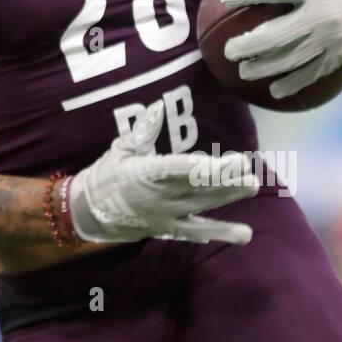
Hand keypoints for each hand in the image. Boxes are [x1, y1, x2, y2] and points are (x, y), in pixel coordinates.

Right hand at [68, 98, 260, 244]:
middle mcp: (157, 197)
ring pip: (202, 205)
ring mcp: (165, 215)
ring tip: (252, 185)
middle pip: (196, 186)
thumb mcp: (120, 149)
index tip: (226, 161)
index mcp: (143, 174)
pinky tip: (244, 233)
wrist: (88, 213)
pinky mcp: (169, 229)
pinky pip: (198, 231)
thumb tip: (157, 107)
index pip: (177, 170)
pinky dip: (221, 232)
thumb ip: (142, 132)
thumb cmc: (106, 174)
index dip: (203, 167)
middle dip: (223, 177)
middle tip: (247, 167)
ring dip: (228, 196)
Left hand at [220, 0, 341, 98]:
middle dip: (248, 45)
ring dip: (263, 68)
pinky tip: (274, 90)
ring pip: (291, 59)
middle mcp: (323, 16)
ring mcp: (333, 40)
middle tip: (227, 49)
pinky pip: (313, 73)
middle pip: (277, 35)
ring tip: (241, 71)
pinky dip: (292, 83)